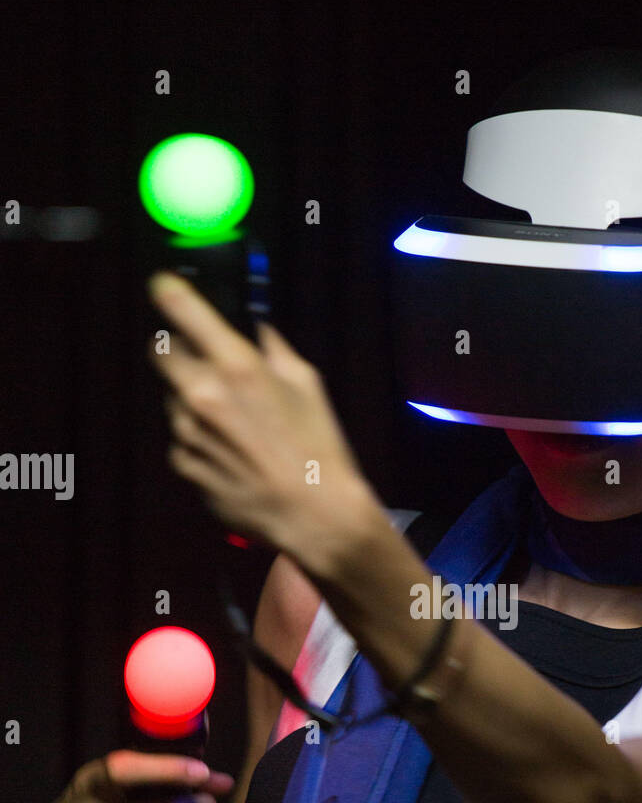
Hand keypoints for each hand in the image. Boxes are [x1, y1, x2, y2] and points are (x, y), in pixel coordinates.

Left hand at [147, 273, 375, 566]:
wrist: (314, 515)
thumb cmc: (319, 447)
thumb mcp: (308, 385)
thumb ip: (273, 348)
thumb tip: (255, 330)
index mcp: (237, 365)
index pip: (180, 308)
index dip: (167, 291)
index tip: (164, 286)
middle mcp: (202, 393)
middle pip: (160, 351)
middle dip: (177, 350)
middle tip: (203, 361)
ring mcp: (187, 432)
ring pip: (173, 398)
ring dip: (192, 400)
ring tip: (234, 423)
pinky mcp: (184, 465)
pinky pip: (181, 439)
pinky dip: (199, 439)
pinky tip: (232, 452)